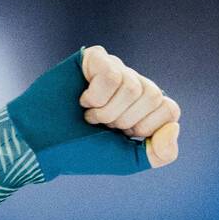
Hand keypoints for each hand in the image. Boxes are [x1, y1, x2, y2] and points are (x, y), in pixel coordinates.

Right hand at [79, 46, 180, 167]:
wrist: (43, 144)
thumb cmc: (82, 152)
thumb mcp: (127, 161)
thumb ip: (159, 154)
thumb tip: (174, 126)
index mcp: (144, 109)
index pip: (170, 110)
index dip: (145, 128)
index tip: (121, 136)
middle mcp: (133, 85)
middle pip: (153, 95)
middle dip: (124, 120)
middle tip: (101, 125)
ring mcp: (115, 69)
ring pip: (132, 85)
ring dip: (106, 111)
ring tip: (88, 115)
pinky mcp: (96, 58)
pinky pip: (112, 74)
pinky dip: (95, 96)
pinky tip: (81, 100)